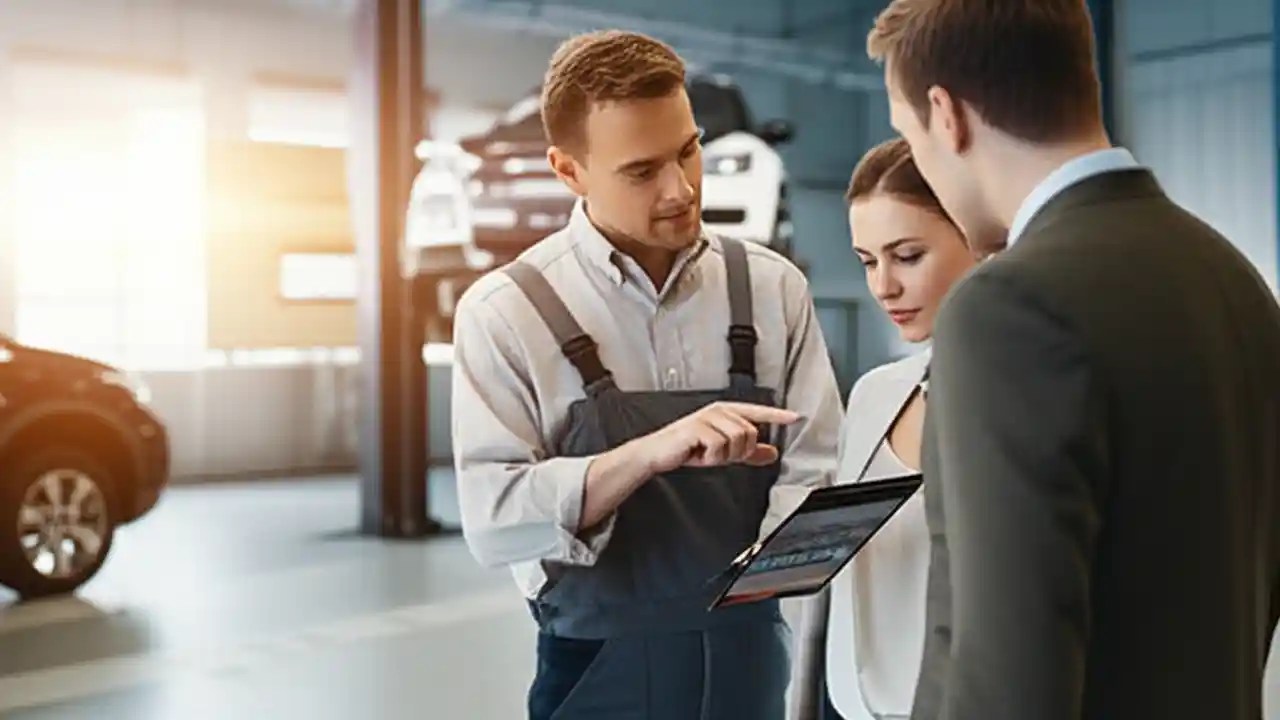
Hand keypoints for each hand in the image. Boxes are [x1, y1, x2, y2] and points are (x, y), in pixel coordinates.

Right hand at [635, 401, 799, 475]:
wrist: (659, 454)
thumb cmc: (689, 449)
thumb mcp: (724, 451)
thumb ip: (749, 452)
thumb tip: (772, 453)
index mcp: (726, 412)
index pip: (757, 412)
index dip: (777, 415)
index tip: (796, 417)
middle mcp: (719, 411)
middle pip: (749, 434)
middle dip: (737, 451)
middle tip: (718, 454)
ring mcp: (708, 418)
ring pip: (736, 441)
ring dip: (723, 455)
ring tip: (706, 453)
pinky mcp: (697, 428)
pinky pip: (719, 448)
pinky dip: (710, 458)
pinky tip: (698, 454)